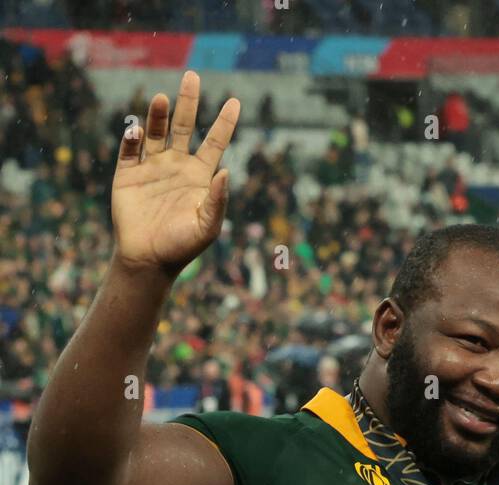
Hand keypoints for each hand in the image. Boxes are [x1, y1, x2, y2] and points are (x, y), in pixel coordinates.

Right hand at [111, 70, 239, 275]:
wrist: (148, 260)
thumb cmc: (181, 247)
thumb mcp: (206, 226)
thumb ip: (218, 200)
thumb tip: (226, 171)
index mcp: (199, 176)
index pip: (215, 142)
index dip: (225, 123)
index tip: (236, 101)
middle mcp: (176, 166)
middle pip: (184, 125)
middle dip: (188, 101)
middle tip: (192, 76)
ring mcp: (151, 168)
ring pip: (155, 131)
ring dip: (157, 114)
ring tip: (161, 99)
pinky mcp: (127, 174)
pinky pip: (129, 150)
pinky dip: (132, 138)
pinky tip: (137, 132)